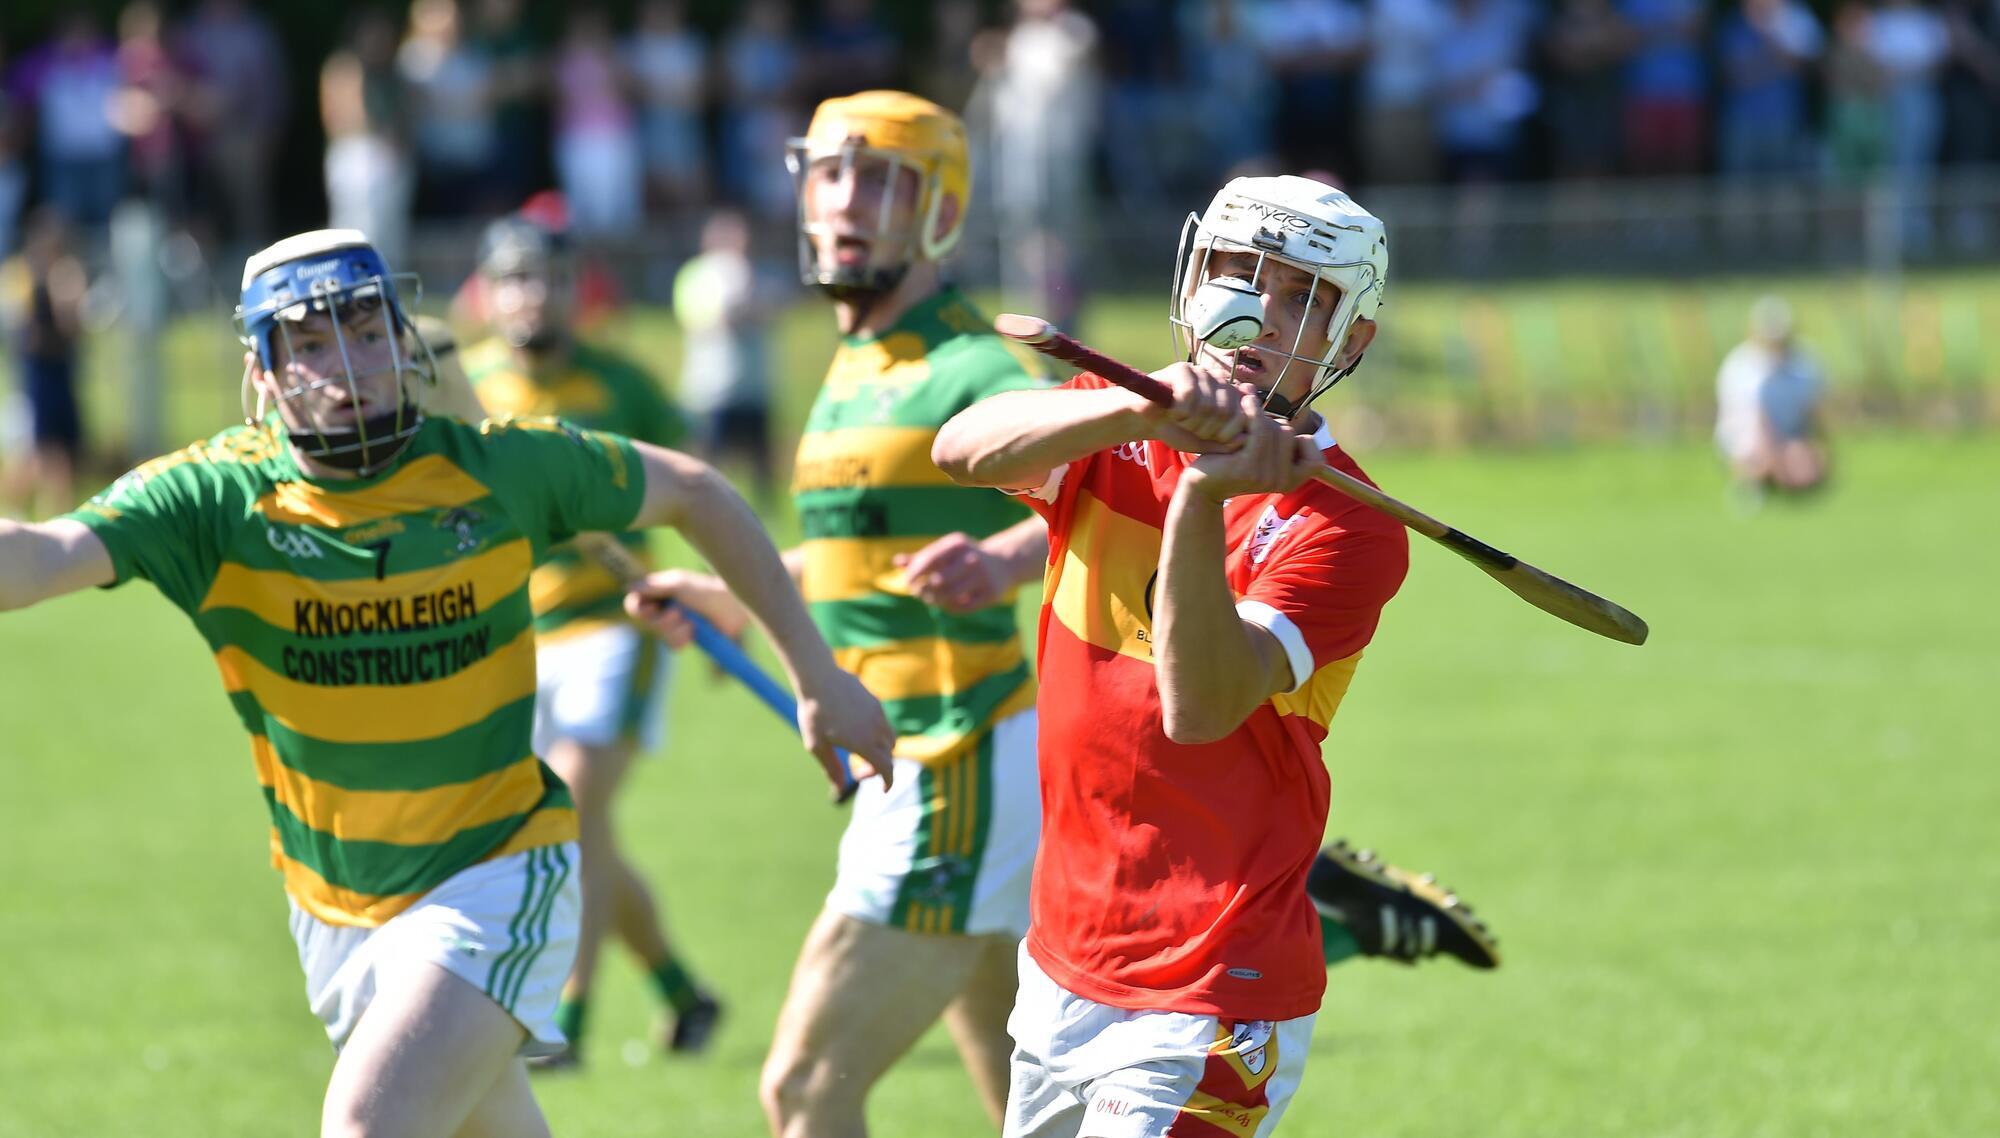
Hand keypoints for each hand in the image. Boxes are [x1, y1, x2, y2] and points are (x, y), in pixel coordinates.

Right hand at [622, 569, 750, 647]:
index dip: (639, 609)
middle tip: (680, 614)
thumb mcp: (678, 584)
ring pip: (660, 636)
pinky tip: (694, 633)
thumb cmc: (707, 589)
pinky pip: (673, 645)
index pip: (636, 603)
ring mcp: (677, 623)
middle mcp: (666, 607)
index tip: (651, 608)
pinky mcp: (687, 637)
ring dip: (675, 631)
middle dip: (663, 621)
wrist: (733, 606)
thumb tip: (628, 587)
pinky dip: (681, 639)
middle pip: (647, 622)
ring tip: (691, 624)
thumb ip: (653, 586)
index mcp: (661, 591)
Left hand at [796, 666, 896, 792]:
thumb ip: (831, 768)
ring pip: (889, 737)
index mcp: (863, 743)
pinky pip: (882, 722)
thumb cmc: (814, 713)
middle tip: (860, 771)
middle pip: (890, 754)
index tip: (883, 789)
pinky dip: (877, 733)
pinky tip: (855, 729)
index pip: (887, 768)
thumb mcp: (817, 745)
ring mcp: (877, 713)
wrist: (818, 677)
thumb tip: (839, 788)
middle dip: (880, 767)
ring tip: (860, 750)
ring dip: (881, 749)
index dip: (888, 781)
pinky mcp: (874, 701)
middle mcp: (875, 728)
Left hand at [895, 533, 1012, 611]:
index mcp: (957, 544)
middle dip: (922, 590)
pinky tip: (947, 603)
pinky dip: (950, 607)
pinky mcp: (991, 594)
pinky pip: (962, 607)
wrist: (1003, 563)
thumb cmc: (964, 557)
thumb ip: (922, 557)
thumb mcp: (946, 552)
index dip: (914, 573)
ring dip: (934, 601)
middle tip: (917, 593)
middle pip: (937, 581)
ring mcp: (983, 577)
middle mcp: (972, 558)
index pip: (929, 560)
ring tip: (929, 600)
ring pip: (948, 596)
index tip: (908, 582)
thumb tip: (896, 562)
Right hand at [1139, 362, 1255, 453]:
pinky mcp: (1182, 369)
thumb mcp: (1206, 442)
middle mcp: (1219, 380)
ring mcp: (1202, 372)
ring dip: (1190, 421)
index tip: (1207, 436)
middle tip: (1190, 428)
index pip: (1242, 415)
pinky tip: (1172, 410)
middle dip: (1206, 429)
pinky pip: (1190, 394)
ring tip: (1181, 419)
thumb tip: (1245, 438)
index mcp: (1230, 395)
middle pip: (1226, 411)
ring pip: (1208, 405)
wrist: (1148, 421)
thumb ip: (1227, 442)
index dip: (1225, 433)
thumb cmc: (1179, 430)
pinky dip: (1179, 411)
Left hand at [1181, 393, 1323, 502]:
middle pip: (1289, 433)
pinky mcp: (1248, 468)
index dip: (1304, 443)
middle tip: (1250, 426)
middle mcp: (1281, 482)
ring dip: (1260, 415)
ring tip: (1246, 408)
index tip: (1280, 438)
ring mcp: (1266, 477)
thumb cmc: (1233, 461)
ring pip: (1276, 429)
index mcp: (1290, 481)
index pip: (1317, 460)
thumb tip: (1299, 404)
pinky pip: (1260, 430)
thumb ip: (1279, 437)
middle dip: (1271, 422)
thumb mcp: (1263, 453)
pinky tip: (1244, 403)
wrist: (1203, 483)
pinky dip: (1254, 411)